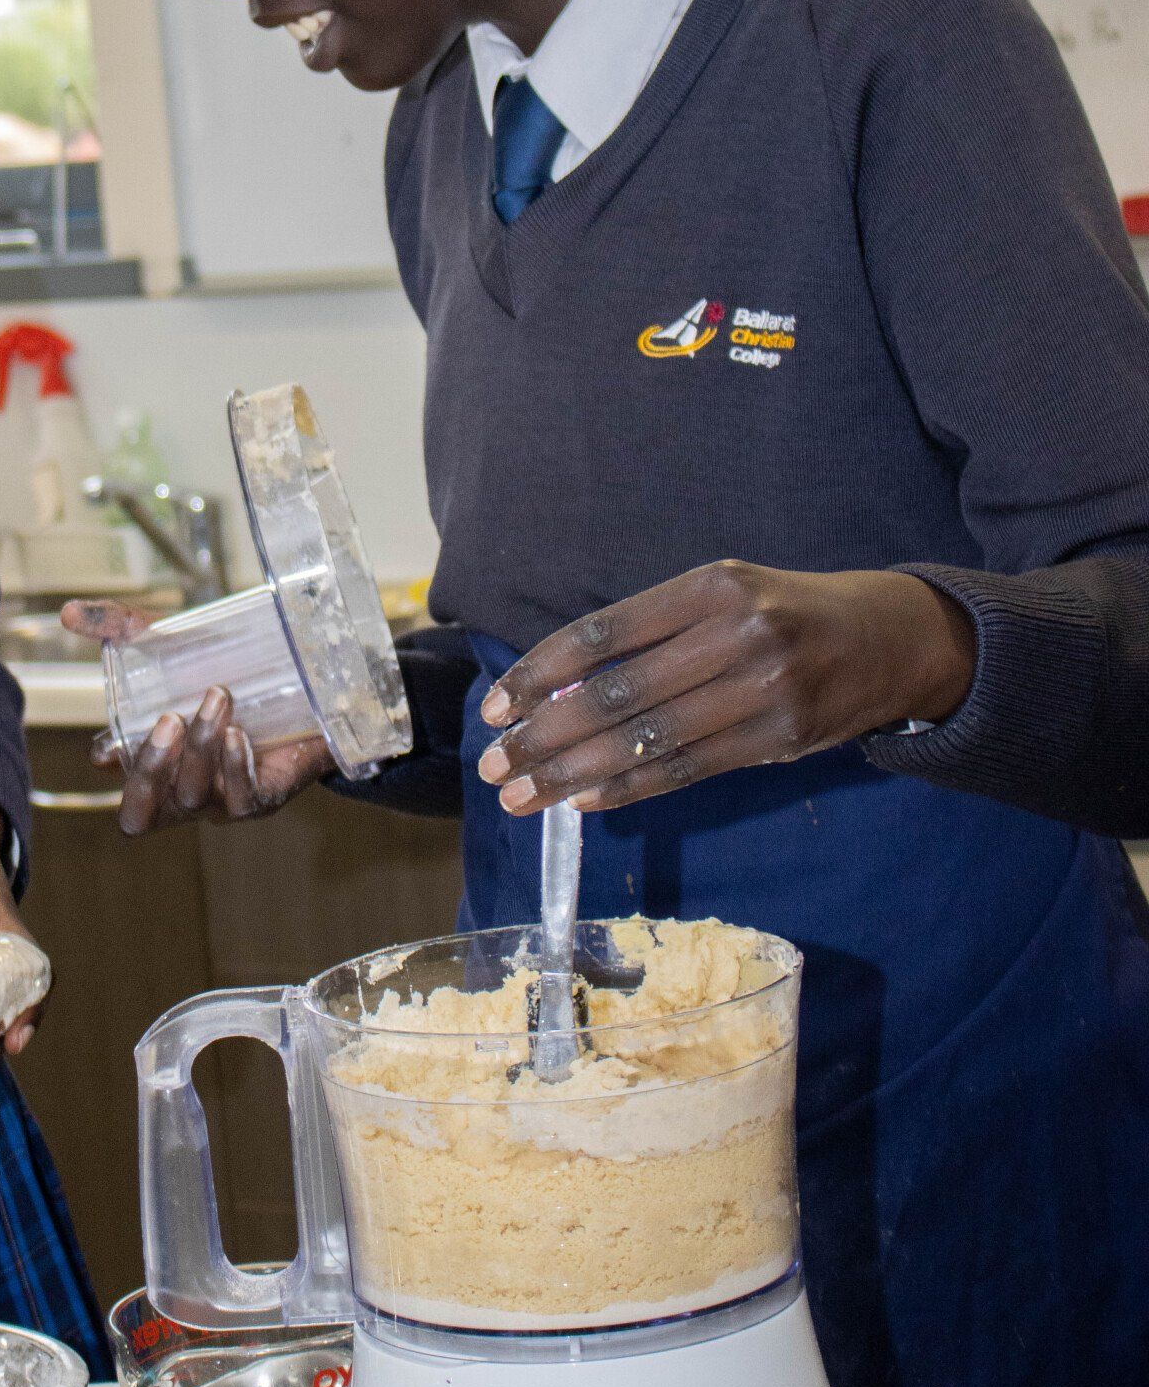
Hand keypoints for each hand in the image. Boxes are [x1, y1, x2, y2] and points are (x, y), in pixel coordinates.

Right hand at [60, 601, 329, 831]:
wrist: (302, 691)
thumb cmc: (223, 672)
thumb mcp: (167, 646)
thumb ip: (119, 628)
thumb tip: (67, 611)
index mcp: (153, 768)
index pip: (114, 782)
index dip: (110, 770)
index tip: (109, 746)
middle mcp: (179, 793)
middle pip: (142, 812)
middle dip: (150, 769)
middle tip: (168, 719)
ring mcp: (218, 800)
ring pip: (194, 796)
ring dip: (201, 749)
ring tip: (217, 697)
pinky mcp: (260, 797)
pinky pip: (241, 797)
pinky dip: (234, 767)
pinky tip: (237, 735)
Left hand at [475, 563, 976, 815]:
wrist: (892, 637)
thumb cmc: (784, 612)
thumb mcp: (723, 593)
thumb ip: (649, 634)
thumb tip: (556, 686)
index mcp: (710, 586)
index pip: (604, 634)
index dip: (542, 672)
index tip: (496, 706)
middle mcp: (736, 634)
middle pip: (618, 694)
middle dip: (544, 735)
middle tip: (495, 765)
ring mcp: (762, 690)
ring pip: (646, 741)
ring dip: (573, 773)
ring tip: (522, 795)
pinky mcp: (780, 739)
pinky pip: (686, 769)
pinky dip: (627, 787)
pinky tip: (582, 799)